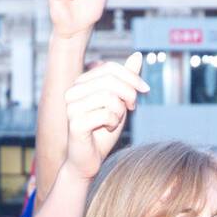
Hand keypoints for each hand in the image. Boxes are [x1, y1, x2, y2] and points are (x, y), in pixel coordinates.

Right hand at [62, 52, 147, 179]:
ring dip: (120, 110)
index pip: (110, 68)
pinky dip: (114, 122)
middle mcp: (72, 91)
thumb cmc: (103, 132)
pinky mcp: (75, 123)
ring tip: (115, 120)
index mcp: (81, 83)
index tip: (145, 90)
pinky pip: (105, 114)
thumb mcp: (119, 102)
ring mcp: (71, 107)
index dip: (132, 76)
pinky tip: (108, 128)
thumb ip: (126, 80)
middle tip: (132, 107)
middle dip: (129, 93)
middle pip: (110, 80)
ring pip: (109, 96)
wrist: (89, 160)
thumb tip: (137, 55)